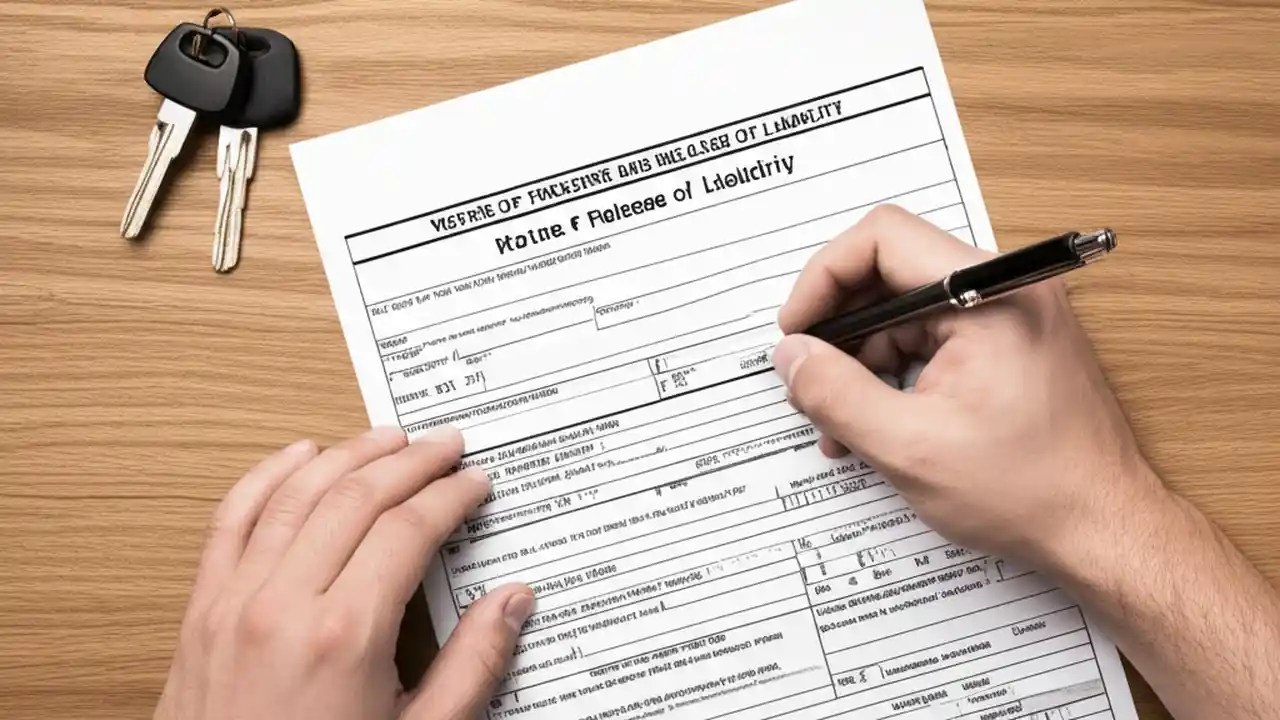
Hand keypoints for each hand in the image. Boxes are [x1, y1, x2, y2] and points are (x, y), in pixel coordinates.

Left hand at [155, 426, 533, 719]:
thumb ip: (471, 667)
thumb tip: (514, 603)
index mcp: (345, 636)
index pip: (408, 529)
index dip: (450, 496)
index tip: (474, 483)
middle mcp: (283, 605)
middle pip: (356, 497)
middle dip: (409, 461)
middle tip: (445, 446)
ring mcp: (234, 603)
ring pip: (295, 494)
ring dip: (346, 455)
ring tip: (387, 438)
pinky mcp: (201, 612)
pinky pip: (230, 520)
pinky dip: (265, 477)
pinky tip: (295, 456)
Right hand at [771, 205, 1167, 570]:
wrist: (1105, 530)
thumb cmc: (1033, 490)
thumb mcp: (909, 446)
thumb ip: (835, 394)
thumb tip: (790, 357)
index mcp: (989, 294)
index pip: (882, 239)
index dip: (824, 279)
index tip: (797, 330)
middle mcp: (1005, 290)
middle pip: (890, 274)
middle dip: (839, 330)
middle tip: (809, 380)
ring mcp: (1010, 318)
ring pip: (906, 313)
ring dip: (863, 362)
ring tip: (841, 423)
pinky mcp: (1009, 347)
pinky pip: (932, 341)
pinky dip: (896, 376)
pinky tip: (876, 424)